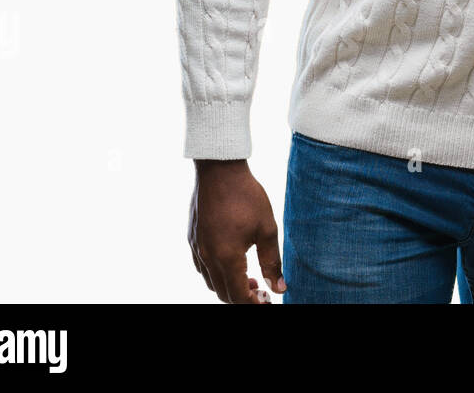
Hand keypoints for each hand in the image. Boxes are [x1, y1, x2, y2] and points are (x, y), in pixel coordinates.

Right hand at [188, 159, 284, 303]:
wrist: (220, 170)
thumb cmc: (247, 196)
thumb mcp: (267, 229)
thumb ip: (272, 262)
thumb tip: (280, 288)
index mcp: (227, 257)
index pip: (238, 296)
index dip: (253, 303)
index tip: (266, 300)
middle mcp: (208, 257)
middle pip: (222, 293)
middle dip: (242, 297)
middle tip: (261, 290)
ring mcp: (197, 248)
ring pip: (210, 282)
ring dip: (228, 286)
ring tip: (249, 277)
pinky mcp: (193, 239)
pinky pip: (202, 267)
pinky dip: (216, 273)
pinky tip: (231, 261)